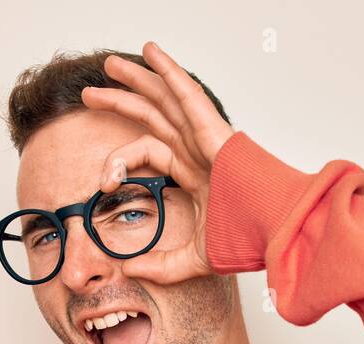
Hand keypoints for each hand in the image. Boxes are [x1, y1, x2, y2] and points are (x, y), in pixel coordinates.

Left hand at [81, 40, 234, 283]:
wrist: (273, 232)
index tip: (101, 185)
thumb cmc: (247, 240)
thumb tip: (129, 270)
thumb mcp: (194, 258)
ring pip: (164, 98)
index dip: (118, 163)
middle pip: (151, 115)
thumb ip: (162, 265)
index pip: (148, 151)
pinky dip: (168, 70)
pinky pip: (186, 93)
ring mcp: (205, 136)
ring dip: (136, 78)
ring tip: (109, 65)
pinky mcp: (212, 129)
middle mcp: (197, 148)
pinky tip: (150, 53)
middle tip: (89, 93)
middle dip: (120, 100)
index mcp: (193, 170)